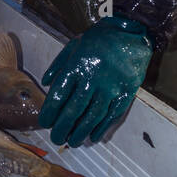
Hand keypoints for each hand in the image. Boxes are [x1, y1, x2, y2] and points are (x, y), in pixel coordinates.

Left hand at [38, 16, 152, 146]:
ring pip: (92, 116)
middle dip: (63, 127)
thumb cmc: (100, 39)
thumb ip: (58, 64)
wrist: (132, 34)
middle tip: (56, 139)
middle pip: (74, 110)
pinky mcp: (125, 93)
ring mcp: (110, 88)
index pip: (58, 95)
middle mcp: (92, 79)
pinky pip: (112, 115)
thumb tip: (45, 83)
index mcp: (76, 66)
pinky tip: (93, 137)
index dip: (50, 112)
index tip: (45, 123)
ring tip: (72, 142)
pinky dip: (102, 128)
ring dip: (81, 132)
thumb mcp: (74, 44)